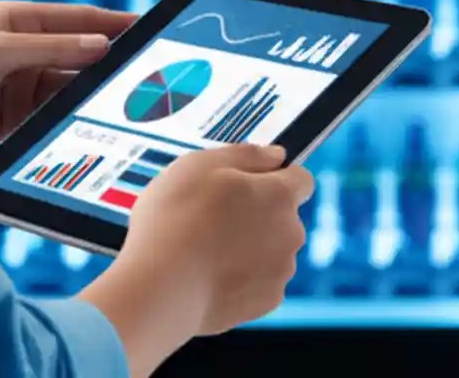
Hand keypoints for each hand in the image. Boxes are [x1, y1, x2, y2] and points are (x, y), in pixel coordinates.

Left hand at [0, 1, 135, 160]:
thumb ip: (51, 48)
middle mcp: (23, 51)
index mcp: (17, 21)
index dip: (114, 22)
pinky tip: (95, 122)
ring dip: (92, 93)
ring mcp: (20, 85)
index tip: (149, 27)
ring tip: (126, 101)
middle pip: (79, 55)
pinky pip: (55, 115)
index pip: (77, 19)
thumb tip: (101, 43)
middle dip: (109, 62)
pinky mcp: (15, 118)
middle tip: (148, 71)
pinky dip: (73, 117)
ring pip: (70, 87)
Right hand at [80, 144, 312, 377]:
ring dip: (248, 248)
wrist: (158, 291)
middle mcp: (291, 233)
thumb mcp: (199, 166)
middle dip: (256, 214)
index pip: (300, 179)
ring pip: (271, 251)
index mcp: (280, 195)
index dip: (275, 178)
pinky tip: (206, 278)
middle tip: (211, 219)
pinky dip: (238, 279)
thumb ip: (246, 155)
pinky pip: (257, 283)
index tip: (248, 184)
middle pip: (283, 216)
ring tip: (203, 252)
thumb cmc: (174, 222)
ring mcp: (280, 271)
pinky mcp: (265, 303)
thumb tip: (276, 155)